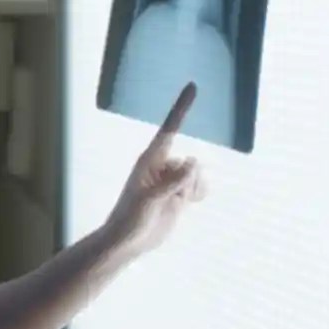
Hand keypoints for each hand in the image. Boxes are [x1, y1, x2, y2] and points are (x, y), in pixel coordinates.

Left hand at [104, 82, 206, 258]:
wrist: (128, 241)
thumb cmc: (130, 217)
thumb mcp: (150, 199)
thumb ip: (173, 181)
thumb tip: (194, 161)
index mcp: (149, 159)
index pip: (170, 128)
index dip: (182, 108)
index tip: (193, 86)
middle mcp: (162, 165)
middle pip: (190, 161)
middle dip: (189, 178)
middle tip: (170, 197)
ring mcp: (172, 179)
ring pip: (197, 174)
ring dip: (194, 187)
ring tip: (177, 202)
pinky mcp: (179, 193)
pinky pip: (199, 185)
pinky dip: (199, 192)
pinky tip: (189, 202)